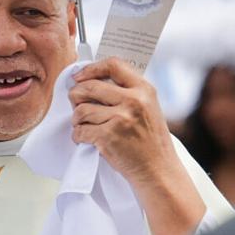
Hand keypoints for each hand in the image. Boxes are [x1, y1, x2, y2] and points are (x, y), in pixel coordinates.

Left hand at [70, 57, 204, 234]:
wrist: (158, 170)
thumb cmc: (150, 141)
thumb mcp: (148, 108)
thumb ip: (127, 93)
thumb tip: (92, 81)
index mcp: (144, 89)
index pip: (113, 64)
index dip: (91, 69)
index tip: (79, 76)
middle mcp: (133, 100)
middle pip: (89, 86)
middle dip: (77, 96)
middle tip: (76, 105)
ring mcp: (120, 118)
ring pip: (81, 110)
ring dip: (77, 119)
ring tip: (85, 126)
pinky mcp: (108, 136)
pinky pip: (80, 130)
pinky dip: (78, 136)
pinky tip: (86, 140)